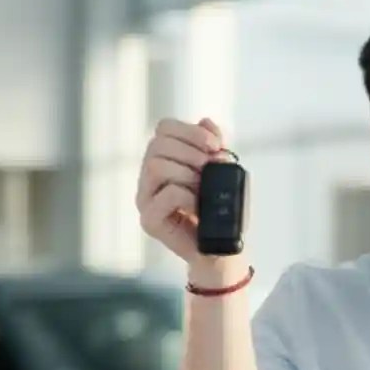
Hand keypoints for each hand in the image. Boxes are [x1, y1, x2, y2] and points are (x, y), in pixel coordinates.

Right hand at [136, 117, 249, 282]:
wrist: (222, 248)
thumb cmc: (221, 210)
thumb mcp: (224, 171)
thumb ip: (214, 146)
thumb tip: (206, 121)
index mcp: (164, 159)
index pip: (164, 128)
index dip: (190, 131)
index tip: (215, 146)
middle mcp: (149, 177)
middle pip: (157, 144)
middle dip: (190, 151)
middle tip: (210, 167)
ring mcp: (145, 199)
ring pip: (156, 166)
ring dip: (187, 172)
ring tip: (203, 187)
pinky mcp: (149, 220)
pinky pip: (166, 194)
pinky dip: (188, 196)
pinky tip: (199, 205)